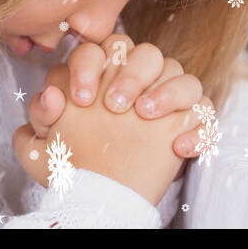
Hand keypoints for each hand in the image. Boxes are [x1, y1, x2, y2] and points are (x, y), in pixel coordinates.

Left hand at [14, 38, 208, 204]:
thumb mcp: (43, 148)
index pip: (101, 49)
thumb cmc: (74, 167)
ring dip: (167, 93)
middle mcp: (140, 82)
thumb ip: (42, 116)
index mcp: (105, 75)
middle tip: (115, 105)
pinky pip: (205, 113)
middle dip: (131, 75)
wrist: (101, 199)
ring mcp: (167, 101)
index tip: (80, 99)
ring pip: (183, 77)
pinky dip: (197, 129)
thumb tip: (50, 96)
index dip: (89, 67)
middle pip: (147, 54)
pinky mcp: (188, 123)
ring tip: (145, 116)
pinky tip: (177, 149)